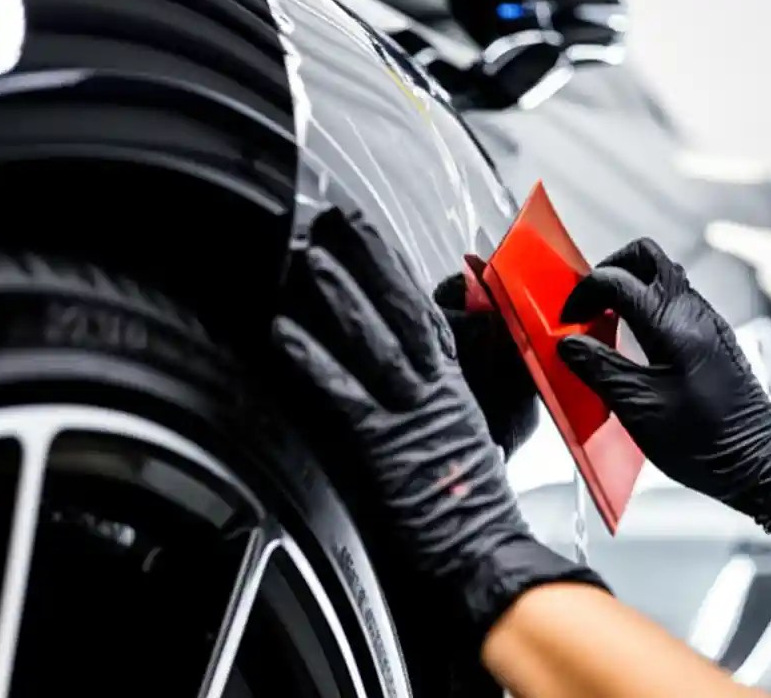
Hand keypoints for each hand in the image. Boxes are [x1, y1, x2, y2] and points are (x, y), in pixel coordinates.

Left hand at [274, 212, 604, 637]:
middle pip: (401, 309)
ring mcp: (410, 415)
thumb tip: (414, 378)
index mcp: (452, 387)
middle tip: (336, 215)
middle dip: (368, 258)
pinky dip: (314, 359)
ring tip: (306, 256)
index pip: (425, 314)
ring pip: (373, 340)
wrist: (486, 555)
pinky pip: (345, 393)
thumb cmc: (470, 510)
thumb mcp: (463, 440)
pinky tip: (284, 331)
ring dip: (338, 295)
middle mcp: (434, 390)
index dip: (394, 270)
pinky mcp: (384, 447)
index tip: (371, 234)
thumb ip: (435, 403)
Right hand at [557, 238, 770, 530]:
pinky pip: (675, 302)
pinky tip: (634, 343)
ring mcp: (706, 321)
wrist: (755, 461)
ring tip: (606, 323)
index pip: (616, 280)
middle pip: (647, 256)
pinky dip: (647, 307)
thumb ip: (598, 368)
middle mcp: (693, 312)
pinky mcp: (713, 337)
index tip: (569, 322)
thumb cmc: (704, 441)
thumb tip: (569, 345)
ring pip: (662, 276)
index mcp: (671, 325)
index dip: (584, 295)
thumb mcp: (637, 408)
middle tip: (589, 302)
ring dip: (629, 288)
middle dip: (610, 269)